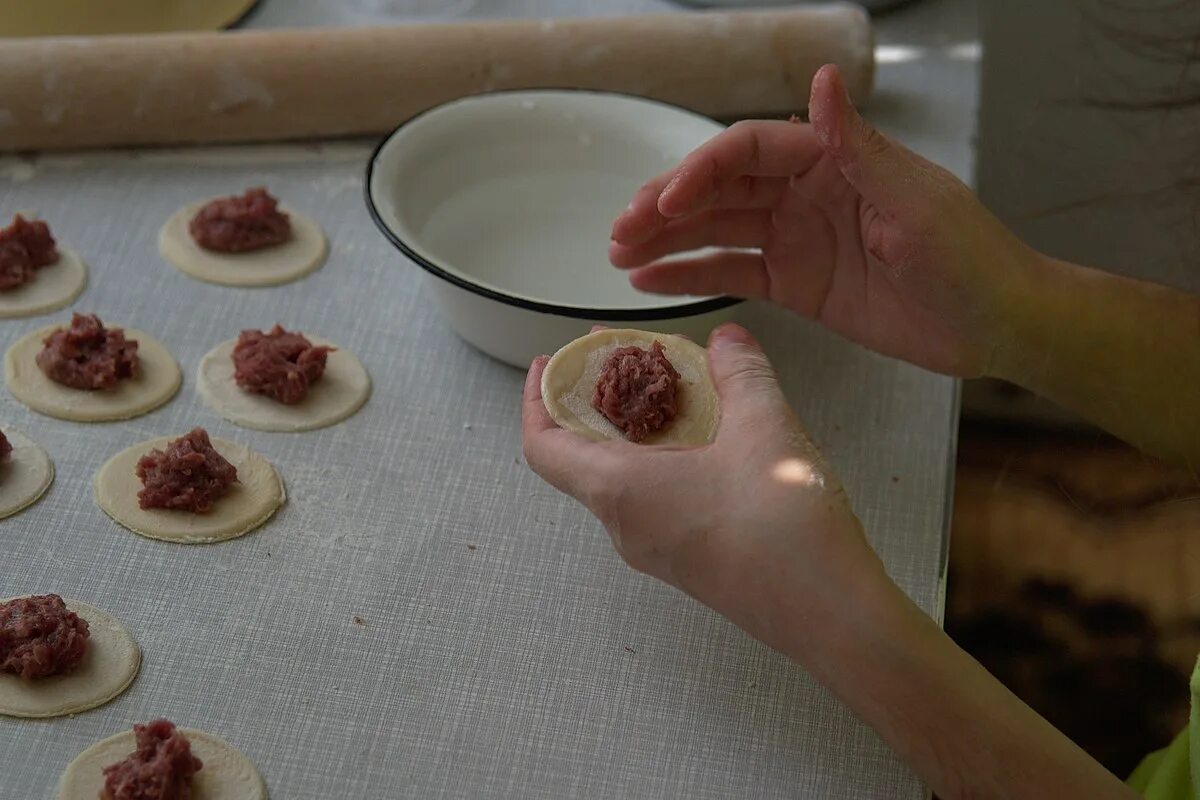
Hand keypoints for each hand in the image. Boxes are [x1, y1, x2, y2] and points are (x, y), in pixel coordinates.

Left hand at [522, 323, 883, 642]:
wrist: (832, 616)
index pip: (544, 447)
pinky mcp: (690, 562)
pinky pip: (656, 501)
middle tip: (623, 361)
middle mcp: (627, 526)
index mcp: (621, 492)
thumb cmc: (785, 528)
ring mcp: (658, 550)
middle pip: (582, 459)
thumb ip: (741, 373)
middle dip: (595, 404)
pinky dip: (664, 460)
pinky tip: (710, 437)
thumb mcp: (766, 427)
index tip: (547, 364)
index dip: (536, 400)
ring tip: (671, 390)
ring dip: (635, 432)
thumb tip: (725, 339)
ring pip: (623, 480)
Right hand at [609, 64, 1040, 377]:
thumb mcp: (915, 200)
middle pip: (719, 189)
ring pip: (716, 231)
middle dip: (666, 205)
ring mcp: (796, 239)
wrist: (996, 323)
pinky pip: (732, 274)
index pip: (749, 150)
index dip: (702, 170)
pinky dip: (690, 276)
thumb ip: (858, 147)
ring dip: (665, 240)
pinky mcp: (795, 284)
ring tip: (618, 253)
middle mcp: (805, 193)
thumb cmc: (970, 255)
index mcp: (833, 160)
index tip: (669, 200)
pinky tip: (650, 281)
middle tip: (620, 229)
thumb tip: (820, 80)